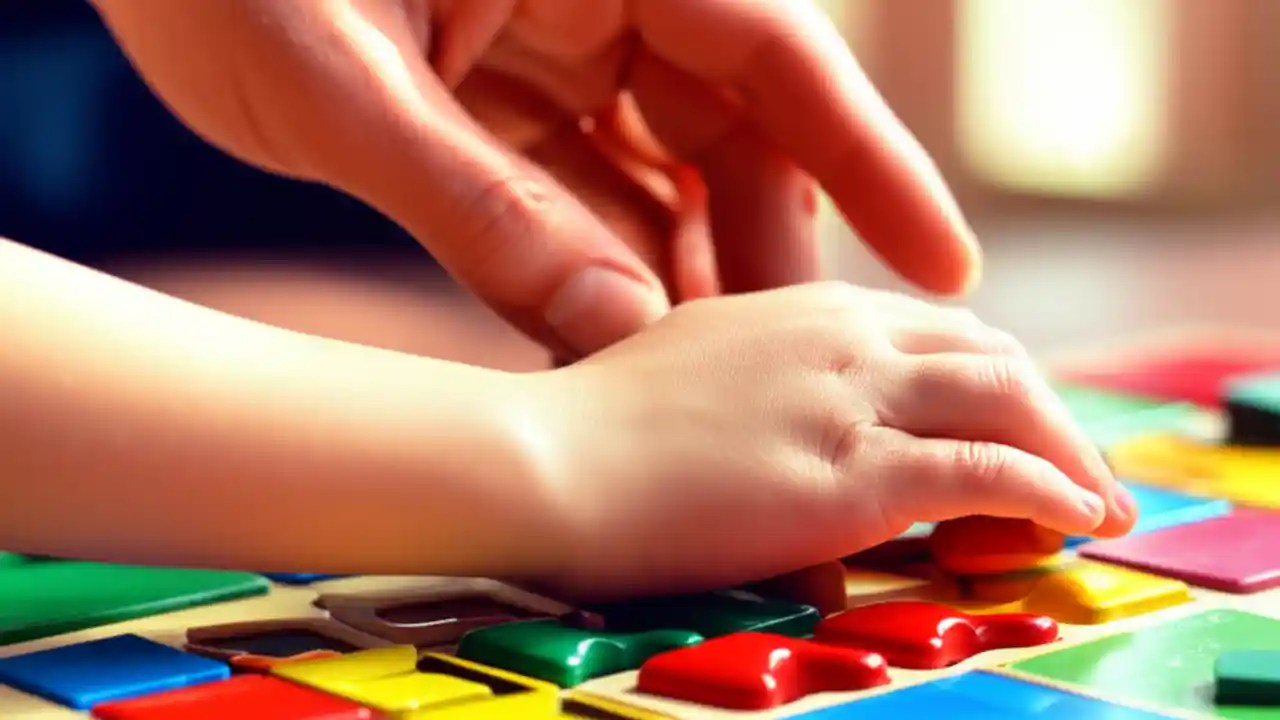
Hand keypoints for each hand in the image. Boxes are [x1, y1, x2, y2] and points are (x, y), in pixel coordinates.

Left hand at [91, 0, 978, 359]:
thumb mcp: (339, 86)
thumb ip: (478, 205)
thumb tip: (612, 328)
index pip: (772, 52)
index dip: (872, 160)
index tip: (947, 260)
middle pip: (729, 131)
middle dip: (761, 251)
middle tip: (794, 375)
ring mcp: (546, 44)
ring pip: (659, 170)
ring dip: (683, 272)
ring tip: (713, 383)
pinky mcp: (495, 93)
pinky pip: (579, 185)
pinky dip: (599, 262)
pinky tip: (617, 339)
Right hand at [535, 282, 1132, 597]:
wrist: (537, 461)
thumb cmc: (589, 432)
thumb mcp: (688, 374)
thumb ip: (761, 388)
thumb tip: (800, 439)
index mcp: (802, 309)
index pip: (936, 332)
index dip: (995, 382)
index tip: (1020, 432)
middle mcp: (840, 334)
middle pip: (990, 353)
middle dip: (1051, 413)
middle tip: (1082, 472)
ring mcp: (848, 396)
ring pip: (1009, 397)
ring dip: (1071, 453)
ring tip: (1100, 505)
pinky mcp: (848, 470)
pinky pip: (986, 470)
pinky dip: (1048, 491)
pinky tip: (1072, 521)